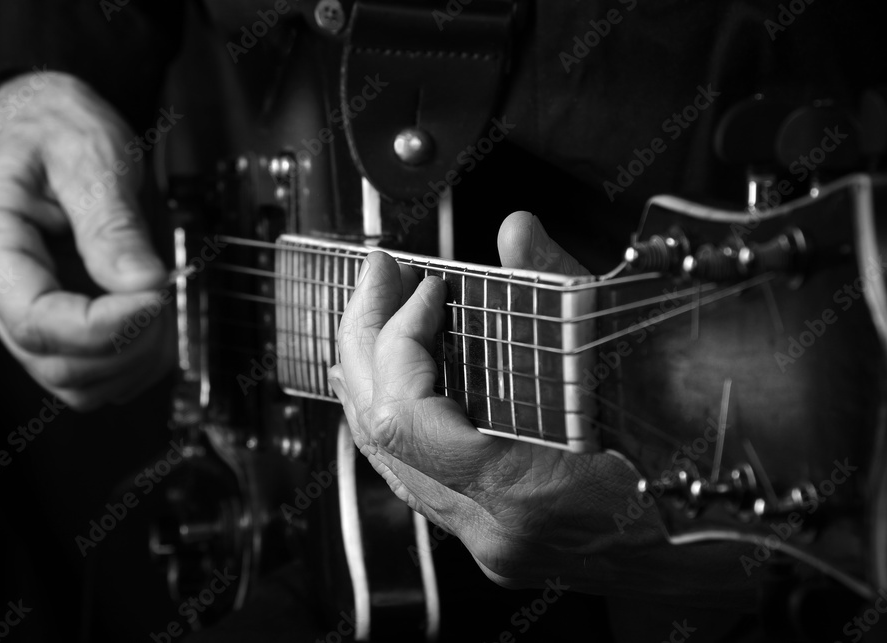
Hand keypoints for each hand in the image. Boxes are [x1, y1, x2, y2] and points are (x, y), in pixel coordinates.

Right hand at [0, 72, 174, 409]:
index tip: (156, 299)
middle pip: (54, 361)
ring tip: (161, 309)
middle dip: (127, 344)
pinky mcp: (43, 322)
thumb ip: (112, 223)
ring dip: (131, 361)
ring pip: (71, 381)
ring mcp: (11, 309)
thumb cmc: (57, 127)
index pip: (36, 320)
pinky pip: (84, 374)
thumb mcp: (92, 156)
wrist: (46, 121)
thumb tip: (141, 283)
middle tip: (166, 297)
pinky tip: (152, 327)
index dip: (105, 327)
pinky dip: (128, 364)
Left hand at [329, 211, 754, 606]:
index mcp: (526, 494)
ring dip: (376, 375)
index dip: (399, 337)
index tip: (425, 284)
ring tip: (378, 310)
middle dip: (366, 339)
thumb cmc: (709, 461)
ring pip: (388, 460)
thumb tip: (515, 230)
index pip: (406, 416)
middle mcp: (495, 531)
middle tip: (378, 276)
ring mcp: (492, 544)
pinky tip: (402, 373)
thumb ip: (564, 291)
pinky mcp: (496, 540)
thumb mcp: (639, 360)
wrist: (741, 548)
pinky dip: (402, 412)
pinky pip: (417, 474)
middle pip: (379, 436)